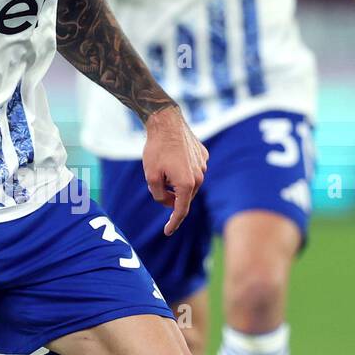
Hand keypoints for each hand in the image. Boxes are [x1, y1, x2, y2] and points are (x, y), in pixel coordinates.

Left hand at [142, 106, 207, 234]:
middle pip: (184, 196)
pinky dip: (183, 169)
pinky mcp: (203, 155)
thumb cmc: (156, 149)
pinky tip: (173, 157)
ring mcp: (203, 165)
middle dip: (171, 195)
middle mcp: (199, 177)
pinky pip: (192, 169)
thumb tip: (168, 202)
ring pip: (189, 183)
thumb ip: (159, 195)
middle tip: (158, 183)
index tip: (168, 232)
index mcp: (187, 184)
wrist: (166, 121)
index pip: (181, 210)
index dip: (173, 223)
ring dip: (177, 181)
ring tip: (165, 165)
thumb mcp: (151, 176)